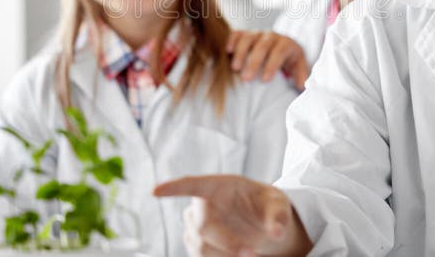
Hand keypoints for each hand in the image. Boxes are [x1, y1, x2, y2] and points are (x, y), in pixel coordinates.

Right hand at [154, 175, 311, 255]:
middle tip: (253, 252)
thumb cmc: (266, 206)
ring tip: (252, 254)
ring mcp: (196, 226)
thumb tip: (277, 232)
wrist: (261, 223)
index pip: (192, 184)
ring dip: (225, 255)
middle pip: (203, 226)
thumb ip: (278, 216)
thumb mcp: (278, 204)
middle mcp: (201, 204)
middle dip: (227, 242)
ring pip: (200, 246)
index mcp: (217, 185)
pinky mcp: (196, 244)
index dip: (174, 188)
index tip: (155, 191)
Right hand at [227, 31, 309, 89]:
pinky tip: (227, 51)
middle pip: (263, 46)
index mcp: (286, 44)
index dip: (272, 65)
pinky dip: (231, 40)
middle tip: (246, 79)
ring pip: (248, 38)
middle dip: (254, 62)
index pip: (280, 52)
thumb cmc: (290, 61)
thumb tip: (302, 86)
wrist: (282, 45)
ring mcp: (257, 33)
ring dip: (241, 52)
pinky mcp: (245, 33)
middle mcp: (271, 36)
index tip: (265, 80)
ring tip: (235, 68)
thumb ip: (302, 77)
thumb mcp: (299, 67)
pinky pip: (237, 33)